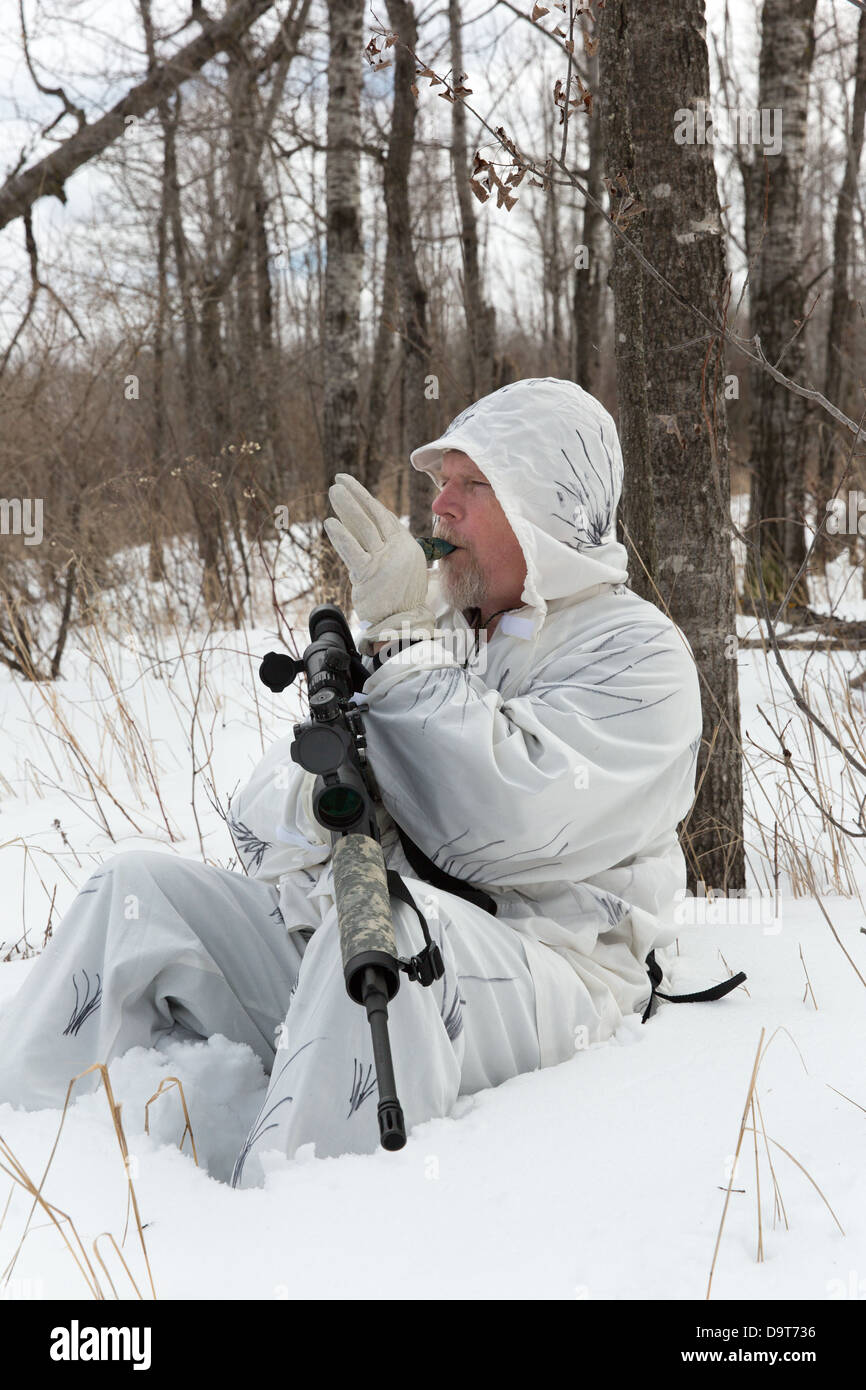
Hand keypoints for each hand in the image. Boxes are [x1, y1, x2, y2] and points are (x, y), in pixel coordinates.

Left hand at [324, 473, 434, 642]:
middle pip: (374, 515)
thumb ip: (384, 548)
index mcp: (407, 545)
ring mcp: (385, 560)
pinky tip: (330, 522)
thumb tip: (359, 529)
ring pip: (363, 527)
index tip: (351, 487)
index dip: (366, 500)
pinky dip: (341, 535)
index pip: (383, 516)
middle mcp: (398, 549)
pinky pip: (353, 551)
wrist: (401, 623)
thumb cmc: (398, 597)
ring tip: (333, 491)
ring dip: (347, 506)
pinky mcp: (370, 573)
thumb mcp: (399, 567)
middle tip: (339, 480)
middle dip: (355, 495)